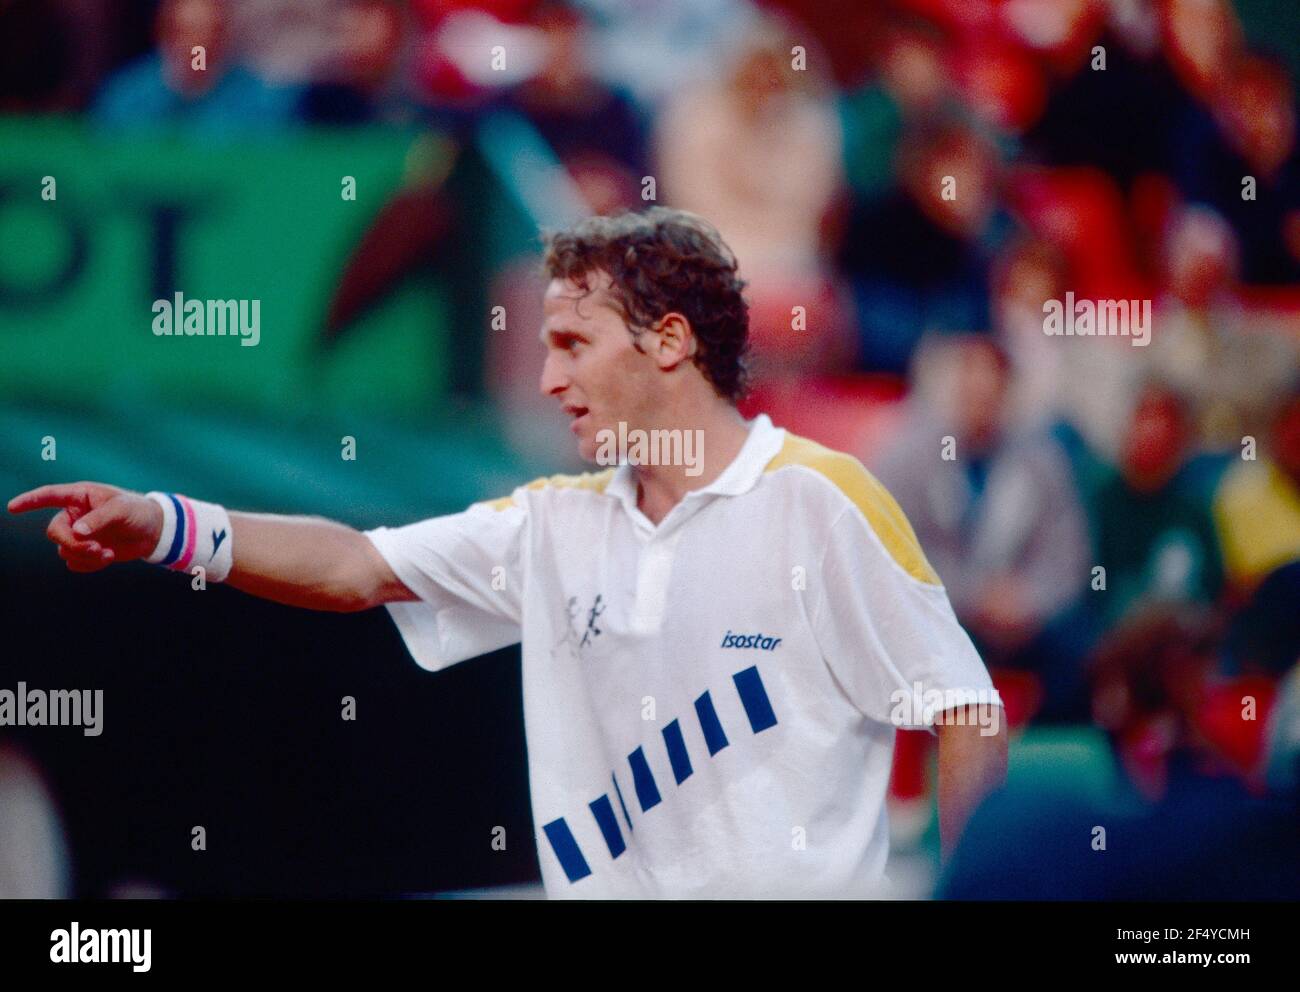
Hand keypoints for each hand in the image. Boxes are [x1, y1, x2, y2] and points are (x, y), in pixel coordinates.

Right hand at [7, 481, 163, 571]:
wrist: (153, 532)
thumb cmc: (138, 512)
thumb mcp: (122, 509)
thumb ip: (99, 518)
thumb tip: (77, 532)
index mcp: (81, 497)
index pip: (50, 495)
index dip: (30, 501)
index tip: (12, 507)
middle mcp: (75, 515)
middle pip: (55, 532)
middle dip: (72, 544)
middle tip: (96, 549)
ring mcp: (78, 534)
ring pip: (64, 550)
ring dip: (85, 555)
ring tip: (108, 553)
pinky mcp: (85, 551)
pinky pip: (74, 563)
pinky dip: (89, 565)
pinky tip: (107, 558)